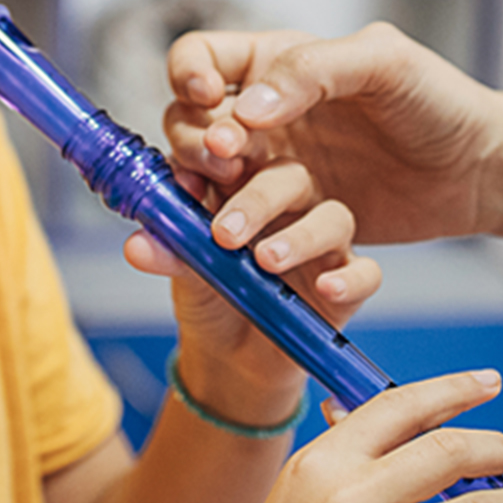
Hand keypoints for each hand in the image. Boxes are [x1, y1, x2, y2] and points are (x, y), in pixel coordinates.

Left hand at [123, 174, 378, 423]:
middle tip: (225, 231)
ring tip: (266, 260)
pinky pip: (364, 274)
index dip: (228, 146)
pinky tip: (326, 289)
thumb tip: (137, 243)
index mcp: (246, 182)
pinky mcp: (347, 281)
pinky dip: (349, 280)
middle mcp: (291, 202)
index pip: (243, 149)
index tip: (206, 158)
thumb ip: (167, 249)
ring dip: (301, 237)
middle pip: (289, 177)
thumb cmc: (208, 291)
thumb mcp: (181, 268)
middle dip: (257, 198)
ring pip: (333, 218)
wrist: (230, 356)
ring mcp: (323, 240)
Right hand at [165, 24, 502, 249]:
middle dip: (194, 146)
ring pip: (215, 188)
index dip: (187, 75)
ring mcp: (276, 169)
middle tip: (226, 163)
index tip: (208, 98)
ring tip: (234, 235)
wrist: (479, 170)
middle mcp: (264, 118)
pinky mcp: (295, 219)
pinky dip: (257, 248)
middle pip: (189, 126)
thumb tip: (245, 108)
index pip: (199, 58)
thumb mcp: (383, 62)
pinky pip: (258, 234)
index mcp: (276, 64)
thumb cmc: (438, 100)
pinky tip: (277, 263)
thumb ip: (312, 71)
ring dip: (216, 207)